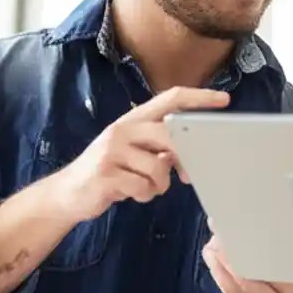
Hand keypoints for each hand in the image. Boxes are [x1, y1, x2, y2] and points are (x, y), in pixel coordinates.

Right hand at [51, 87, 229, 222]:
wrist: (68, 193)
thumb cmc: (110, 170)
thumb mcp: (134, 150)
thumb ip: (161, 145)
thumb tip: (193, 150)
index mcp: (133, 119)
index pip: (170, 98)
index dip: (199, 98)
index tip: (224, 100)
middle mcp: (122, 129)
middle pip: (169, 134)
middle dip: (183, 157)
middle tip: (186, 174)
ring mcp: (111, 151)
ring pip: (159, 167)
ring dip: (159, 184)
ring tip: (145, 186)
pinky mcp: (105, 175)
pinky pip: (143, 187)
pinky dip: (144, 195)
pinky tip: (131, 193)